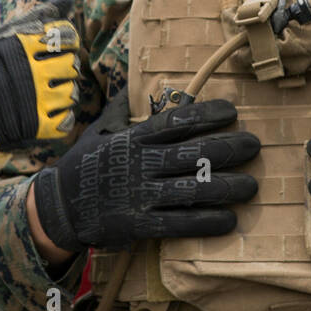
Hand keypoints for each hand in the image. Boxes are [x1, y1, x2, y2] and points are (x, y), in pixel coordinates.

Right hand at [0, 0, 80, 175]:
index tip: (56, 46)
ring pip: (72, 92)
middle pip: (72, 64)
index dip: (67, 40)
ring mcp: (34, 100)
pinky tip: (49, 109)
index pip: (67, 36)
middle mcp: (30, 71)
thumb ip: (40, 15)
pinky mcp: (36, 126)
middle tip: (52, 70)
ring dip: (65, 91)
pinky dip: (62, 116)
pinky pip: (67, 120)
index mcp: (23, 45)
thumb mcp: (8, 33)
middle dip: (66, 66)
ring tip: (50, 90)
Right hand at [31, 96, 259, 252]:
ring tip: (251, 185)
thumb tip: (135, 86)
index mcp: (132, 138)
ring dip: (226, 187)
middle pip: (192, 153)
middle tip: (254, 145)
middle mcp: (139, 163)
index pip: (176, 121)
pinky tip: (229, 219)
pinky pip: (179, 222)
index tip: (232, 111)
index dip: (207, 114)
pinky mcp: (138, 224)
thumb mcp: (100, 132)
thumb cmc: (84, 166)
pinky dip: (206, 221)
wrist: (56, 208)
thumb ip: (122, 112)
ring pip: (191, 188)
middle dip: (228, 148)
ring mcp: (138, 194)